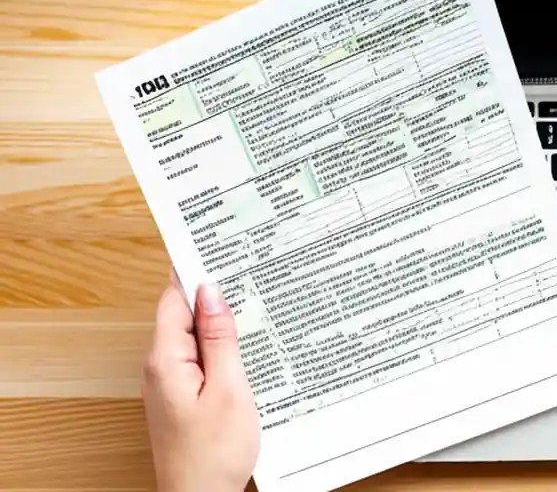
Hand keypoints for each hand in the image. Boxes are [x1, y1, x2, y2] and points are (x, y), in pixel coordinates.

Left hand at [143, 273, 259, 491]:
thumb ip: (220, 339)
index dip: (195, 270)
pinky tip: (247, 344)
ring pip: (194, 336)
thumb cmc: (214, 454)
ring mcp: (170, 383)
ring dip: (221, 320)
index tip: (216, 244)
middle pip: (184, 313)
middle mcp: (160, 368)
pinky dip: (222, 345)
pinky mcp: (183, 397)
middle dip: (213, 291)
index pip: (174, 298)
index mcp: (166, 360)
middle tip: (248, 266)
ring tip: (255, 300)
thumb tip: (212, 292)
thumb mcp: (228, 389)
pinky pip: (200, 357)